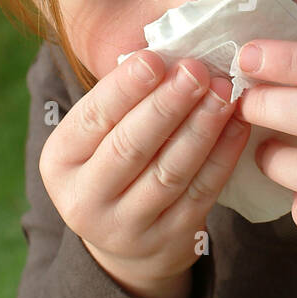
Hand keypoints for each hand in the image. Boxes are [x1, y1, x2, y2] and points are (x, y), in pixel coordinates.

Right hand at [38, 52, 249, 288]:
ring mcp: (128, 226)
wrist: (127, 245)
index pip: (92, 119)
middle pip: (130, 147)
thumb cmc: (113, 166)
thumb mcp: (95, 139)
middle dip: (167, 105)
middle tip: (197, 71)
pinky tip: (237, 125)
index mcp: (60, 162)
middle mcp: (85, 199)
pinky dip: (222, 156)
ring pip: (169, 171)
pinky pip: (201, 192)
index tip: (156, 58)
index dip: (125, 89)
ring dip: (201, 127)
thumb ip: (121, 102)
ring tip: (223, 92)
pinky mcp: (170, 240)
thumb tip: (169, 52)